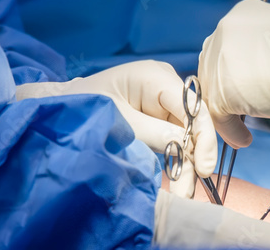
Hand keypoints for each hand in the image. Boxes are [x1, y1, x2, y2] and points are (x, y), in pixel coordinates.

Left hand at [14, 60, 216, 197]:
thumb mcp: (118, 121)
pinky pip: (176, 140)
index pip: (192, 105)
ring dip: (187, 163)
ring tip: (184, 192)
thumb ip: (152, 132)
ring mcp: (164, 103)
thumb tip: (183, 147)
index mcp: (155, 76)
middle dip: (195, 155)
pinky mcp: (160, 119)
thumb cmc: (86, 106)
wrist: (65, 107)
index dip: (203, 135)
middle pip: (194, 121)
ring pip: (188, 134)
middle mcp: (166, 86)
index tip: (204, 168)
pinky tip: (179, 182)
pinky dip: (178, 160)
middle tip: (191, 188)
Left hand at [199, 0, 269, 147]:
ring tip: (242, 128)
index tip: (243, 88)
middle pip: (212, 68)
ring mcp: (221, 60)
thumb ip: (268, 54)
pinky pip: (219, 118)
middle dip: (226, 89)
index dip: (232, 72)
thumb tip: (263, 76)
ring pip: (214, 92)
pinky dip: (231, 132)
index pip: (226, 47)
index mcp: (243, 14)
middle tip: (240, 109)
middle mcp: (226, 30)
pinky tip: (244, 139)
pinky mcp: (224, 91)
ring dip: (228, 112)